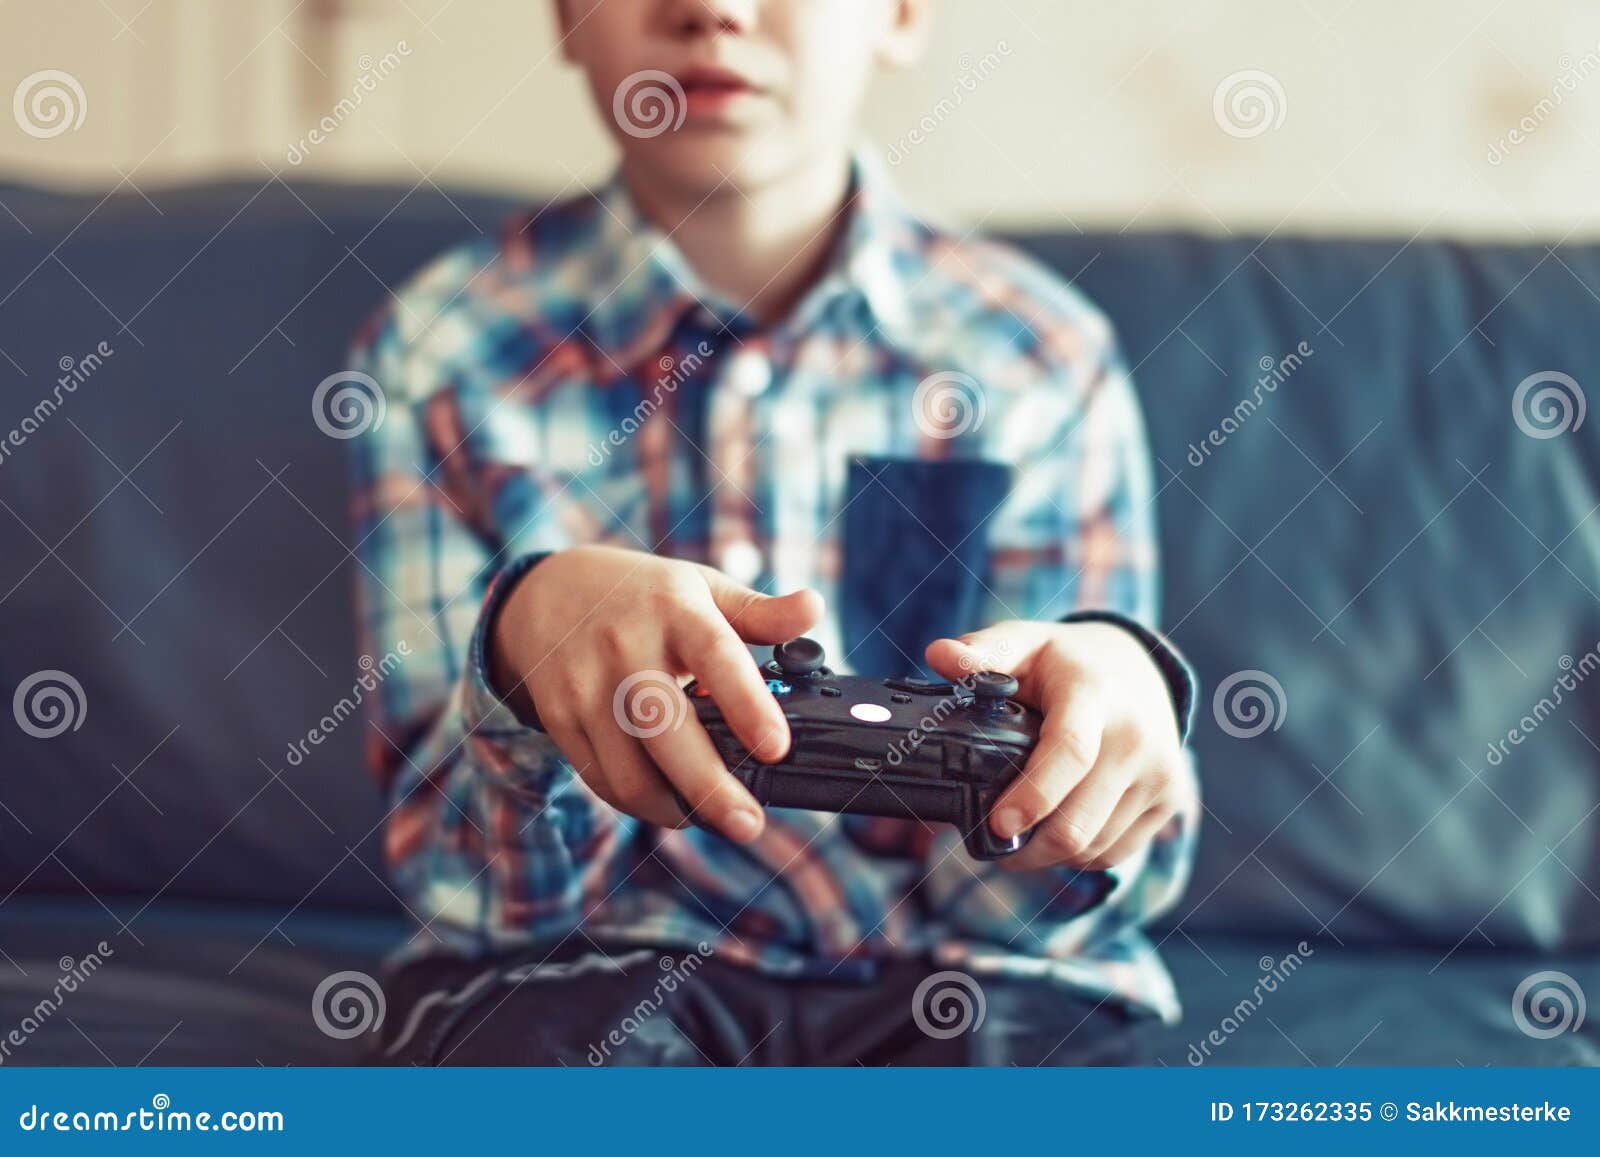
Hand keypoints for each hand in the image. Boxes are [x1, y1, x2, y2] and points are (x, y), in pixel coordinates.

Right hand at [491, 545, 823, 843]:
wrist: (546, 590)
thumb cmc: (642, 595)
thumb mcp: (701, 587)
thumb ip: (759, 611)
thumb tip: (813, 608)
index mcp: (674, 609)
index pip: (716, 657)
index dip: (747, 705)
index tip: (776, 749)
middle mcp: (625, 647)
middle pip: (666, 729)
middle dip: (709, 787)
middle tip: (749, 824)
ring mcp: (586, 686)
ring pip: (629, 769)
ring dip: (674, 807)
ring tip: (715, 818)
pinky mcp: (559, 717)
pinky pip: (601, 778)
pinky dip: (640, 802)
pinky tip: (671, 805)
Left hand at [925, 619, 1188, 871]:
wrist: (1139, 670)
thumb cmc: (1066, 663)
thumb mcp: (1024, 643)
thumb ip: (982, 652)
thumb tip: (939, 656)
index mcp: (1094, 694)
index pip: (1070, 752)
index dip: (1033, 795)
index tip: (997, 824)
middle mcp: (1136, 736)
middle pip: (1079, 820)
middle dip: (1026, 845)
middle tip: (989, 841)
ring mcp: (1160, 772)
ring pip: (1093, 846)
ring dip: (1049, 853)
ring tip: (1021, 833)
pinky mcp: (1171, 800)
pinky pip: (1115, 853)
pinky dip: (1079, 854)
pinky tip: (1055, 830)